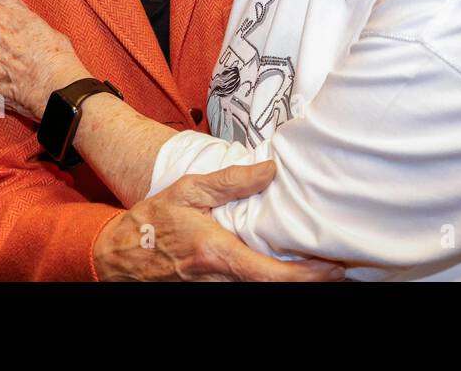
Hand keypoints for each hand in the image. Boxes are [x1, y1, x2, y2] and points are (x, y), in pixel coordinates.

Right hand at [94, 161, 344, 281]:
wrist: (119, 255)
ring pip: (262, 289)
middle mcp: (220, 280)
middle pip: (274, 288)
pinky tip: (288, 267)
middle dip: (309, 279)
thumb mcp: (190, 190)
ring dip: (292, 279)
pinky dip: (271, 279)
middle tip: (341, 265)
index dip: (308, 276)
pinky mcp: (211, 291)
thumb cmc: (153, 221)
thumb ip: (232, 181)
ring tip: (321, 263)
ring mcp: (215, 290)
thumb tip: (272, 170)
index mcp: (218, 255)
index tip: (334, 267)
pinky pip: (247, 286)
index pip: (273, 276)